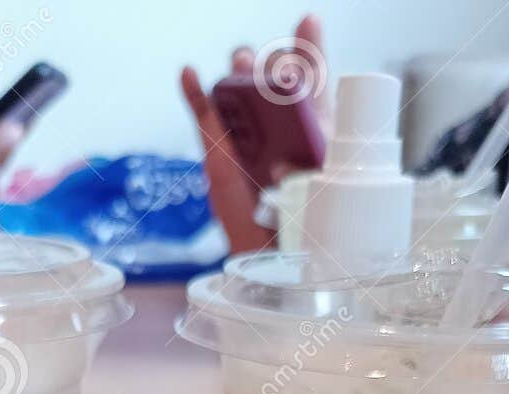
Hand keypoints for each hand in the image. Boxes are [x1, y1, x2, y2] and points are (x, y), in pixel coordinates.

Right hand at [180, 13, 325, 253]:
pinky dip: (194, 93)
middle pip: (272, 78)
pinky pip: (204, 116)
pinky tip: (189, 73)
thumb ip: (309, 168)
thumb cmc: (302, 223)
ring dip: (241, 72)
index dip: (309, 50)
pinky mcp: (218, 152)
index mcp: (311, 129)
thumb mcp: (319, 188)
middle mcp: (278, 126)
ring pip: (240, 90)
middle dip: (270, 65)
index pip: (312, 82)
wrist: (270, 257)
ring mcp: (246, 135)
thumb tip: (285, 156)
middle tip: (269, 70)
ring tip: (243, 66)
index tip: (308, 23)